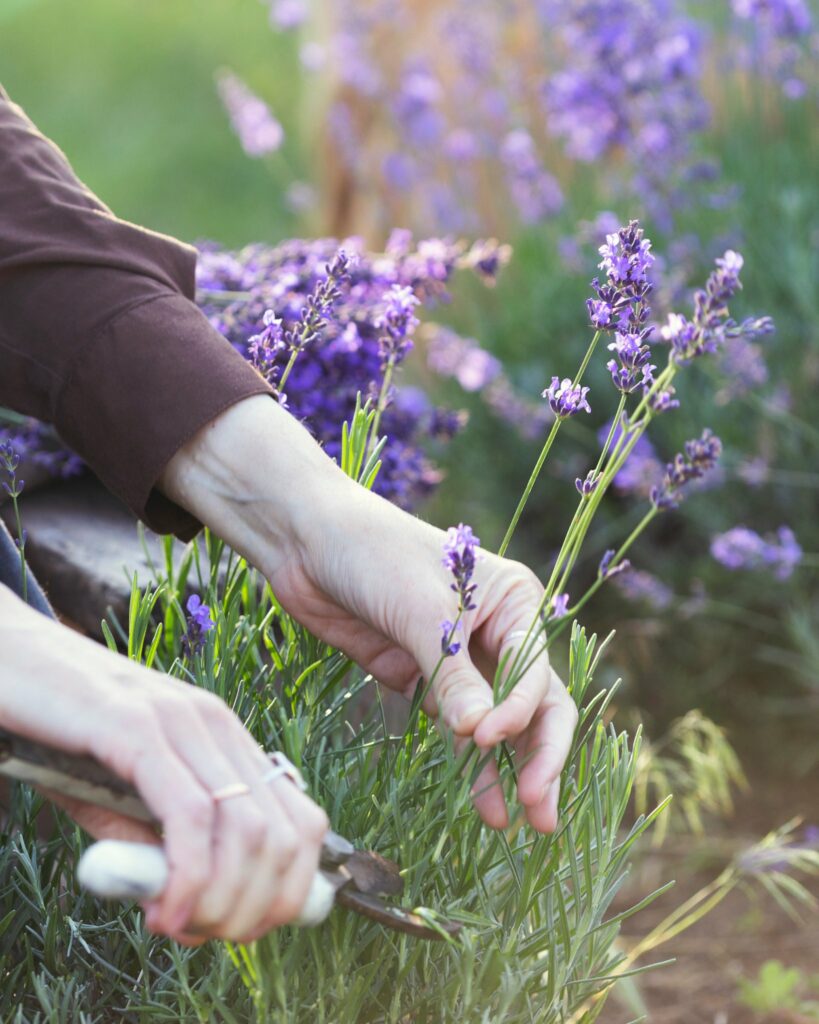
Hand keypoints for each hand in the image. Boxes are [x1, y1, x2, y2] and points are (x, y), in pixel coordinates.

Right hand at [0, 585, 327, 944]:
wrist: (8, 656)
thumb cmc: (59, 729)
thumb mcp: (118, 793)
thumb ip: (158, 838)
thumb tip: (193, 904)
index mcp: (225, 737)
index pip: (302, 822)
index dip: (287, 892)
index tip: (240, 929)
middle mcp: (217, 724)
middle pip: (284, 836)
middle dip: (256, 908)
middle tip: (208, 936)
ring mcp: (181, 720)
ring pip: (247, 829)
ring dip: (223, 901)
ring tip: (181, 926)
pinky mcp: (136, 725)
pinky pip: (189, 814)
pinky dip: (187, 877)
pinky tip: (163, 909)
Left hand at [161, 396, 577, 832]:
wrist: (306, 543)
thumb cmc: (374, 554)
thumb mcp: (420, 610)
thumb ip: (452, 674)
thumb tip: (481, 737)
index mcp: (513, 601)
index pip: (535, 669)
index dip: (521, 711)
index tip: (489, 738)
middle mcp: (497, 631)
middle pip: (534, 702)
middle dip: (540, 754)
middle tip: (541, 812)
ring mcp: (460, 658)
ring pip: (498, 722)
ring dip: (508, 769)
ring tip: (519, 825)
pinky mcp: (423, 677)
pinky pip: (456, 726)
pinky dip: (470, 762)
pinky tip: (486, 802)